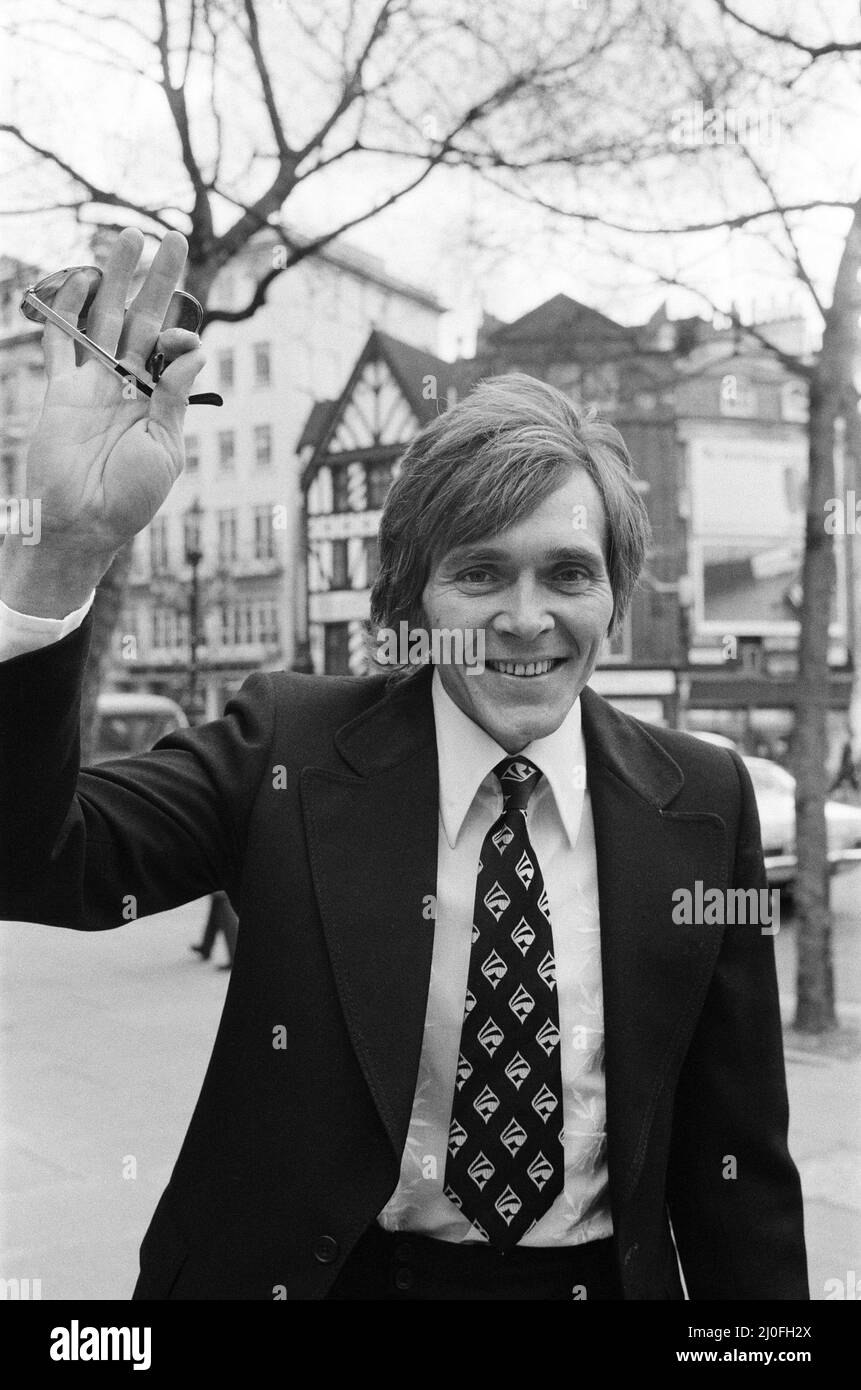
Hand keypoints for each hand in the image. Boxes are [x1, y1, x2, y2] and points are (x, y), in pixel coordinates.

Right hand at [23, 227, 205, 561]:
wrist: (81, 524)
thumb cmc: (130, 498)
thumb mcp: (165, 448)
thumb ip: (174, 397)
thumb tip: (192, 350)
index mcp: (158, 401)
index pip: (174, 351)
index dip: (181, 336)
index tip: (176, 342)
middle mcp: (127, 385)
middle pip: (142, 319)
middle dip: (156, 279)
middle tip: (168, 235)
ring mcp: (92, 383)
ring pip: (104, 317)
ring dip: (114, 277)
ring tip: (128, 236)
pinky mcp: (60, 389)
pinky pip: (61, 341)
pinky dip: (67, 309)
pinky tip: (80, 276)